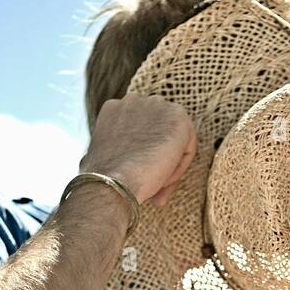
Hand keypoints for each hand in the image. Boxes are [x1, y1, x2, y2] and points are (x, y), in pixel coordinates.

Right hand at [80, 91, 197, 209]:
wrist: (111, 182)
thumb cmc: (103, 178)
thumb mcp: (101, 154)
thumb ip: (115, 147)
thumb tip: (113, 159)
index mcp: (115, 108)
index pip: (142, 131)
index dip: (143, 158)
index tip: (139, 181)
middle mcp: (135, 99)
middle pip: (159, 134)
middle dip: (158, 160)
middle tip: (152, 189)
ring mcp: (157, 105)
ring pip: (175, 141)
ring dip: (169, 167)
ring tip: (156, 189)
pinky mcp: (177, 117)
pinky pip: (188, 148)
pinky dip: (179, 168)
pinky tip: (162, 181)